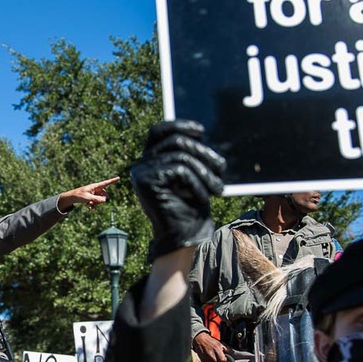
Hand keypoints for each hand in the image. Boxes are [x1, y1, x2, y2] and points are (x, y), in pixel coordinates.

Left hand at [58, 177, 119, 211]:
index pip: (106, 183)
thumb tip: (104, 200)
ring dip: (97, 203)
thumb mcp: (88, 198)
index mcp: (95, 186)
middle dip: (101, 200)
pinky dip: (95, 205)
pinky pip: (97, 202)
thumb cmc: (78, 195)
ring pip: (101, 200)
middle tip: (94, 202)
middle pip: (105, 195)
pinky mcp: (92, 198)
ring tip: (90, 205)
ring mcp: (94, 194)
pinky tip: (90, 207)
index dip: (112, 181)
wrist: (71, 198)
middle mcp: (96, 189)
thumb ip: (97, 199)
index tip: (119, 178)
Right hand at [131, 120, 224, 258]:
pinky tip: (204, 197)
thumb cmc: (191, 206)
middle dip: (202, 151)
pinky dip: (197, 183)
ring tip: (217, 186)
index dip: (179, 125)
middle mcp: (140, 164)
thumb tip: (200, 132)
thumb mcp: (192, 175)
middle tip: (222, 165)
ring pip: (180, 155)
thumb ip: (189, 155)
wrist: (184, 236)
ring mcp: (141, 173)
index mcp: (149, 160)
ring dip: (204, 171)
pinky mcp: (146, 183)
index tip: (201, 131)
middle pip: (174, 141)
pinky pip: (179, 170)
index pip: (159, 131)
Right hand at [192, 332, 228, 361]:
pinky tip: (213, 361)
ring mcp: (206, 358)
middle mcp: (211, 355)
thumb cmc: (211, 341)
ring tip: (218, 361)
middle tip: (223, 361)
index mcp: (217, 349)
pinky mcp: (203, 361)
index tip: (227, 360)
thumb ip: (228, 350)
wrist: (200, 340)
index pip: (223, 360)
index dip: (226, 361)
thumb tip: (234, 355)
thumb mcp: (221, 343)